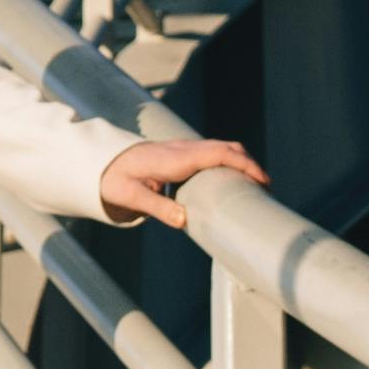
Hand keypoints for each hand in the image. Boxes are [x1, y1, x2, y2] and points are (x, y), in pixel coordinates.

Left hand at [99, 135, 266, 230]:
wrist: (101, 164)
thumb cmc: (115, 181)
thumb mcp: (132, 198)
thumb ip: (158, 208)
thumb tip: (185, 221)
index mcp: (176, 158)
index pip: (219, 154)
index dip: (244, 164)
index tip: (263, 181)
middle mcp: (184, 149)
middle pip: (227, 147)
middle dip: (251, 164)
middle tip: (267, 189)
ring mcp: (185, 150)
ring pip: (223, 149)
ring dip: (242, 163)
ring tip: (256, 188)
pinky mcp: (183, 155)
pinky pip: (214, 154)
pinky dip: (230, 164)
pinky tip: (234, 183)